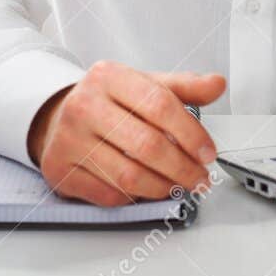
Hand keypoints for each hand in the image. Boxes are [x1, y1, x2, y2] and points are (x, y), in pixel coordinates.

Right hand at [27, 61, 225, 205]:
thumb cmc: (109, 102)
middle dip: (183, 168)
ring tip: (180, 187)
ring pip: (129, 176)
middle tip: (200, 178)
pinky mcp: (60, 170)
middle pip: (147, 144)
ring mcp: (68, 139)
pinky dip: (136, 199)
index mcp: (108, 76)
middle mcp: (84, 105)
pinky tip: (149, 191)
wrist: (59, 116)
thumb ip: (184, 86)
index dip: (191, 133)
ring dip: (164, 188)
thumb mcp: (145, 84)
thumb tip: (217, 84)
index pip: (160, 104)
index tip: (208, 152)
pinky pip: (109, 195)